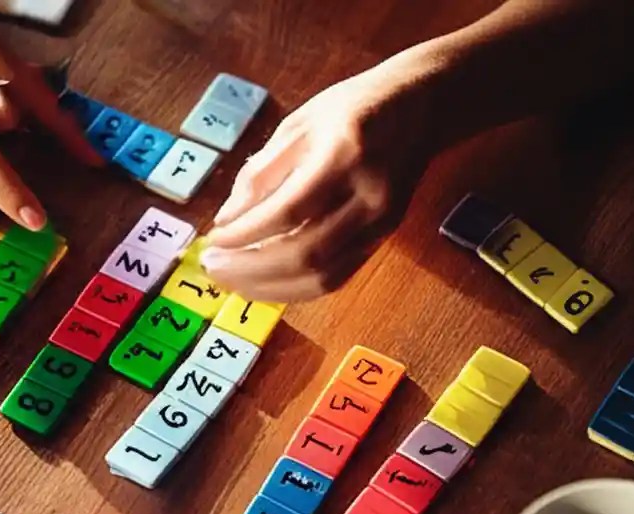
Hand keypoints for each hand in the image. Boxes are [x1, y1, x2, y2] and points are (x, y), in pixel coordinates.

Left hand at [202, 62, 436, 301]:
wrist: (421, 107)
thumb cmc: (353, 107)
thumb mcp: (299, 123)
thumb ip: (262, 172)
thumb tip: (227, 220)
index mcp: (345, 155)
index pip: (289, 211)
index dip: (246, 233)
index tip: (213, 239)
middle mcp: (370, 197)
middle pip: (306, 254)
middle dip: (251, 268)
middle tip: (212, 266)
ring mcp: (382, 224)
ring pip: (322, 277)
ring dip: (270, 287)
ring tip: (231, 279)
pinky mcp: (383, 240)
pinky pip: (336, 278)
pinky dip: (295, 287)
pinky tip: (264, 281)